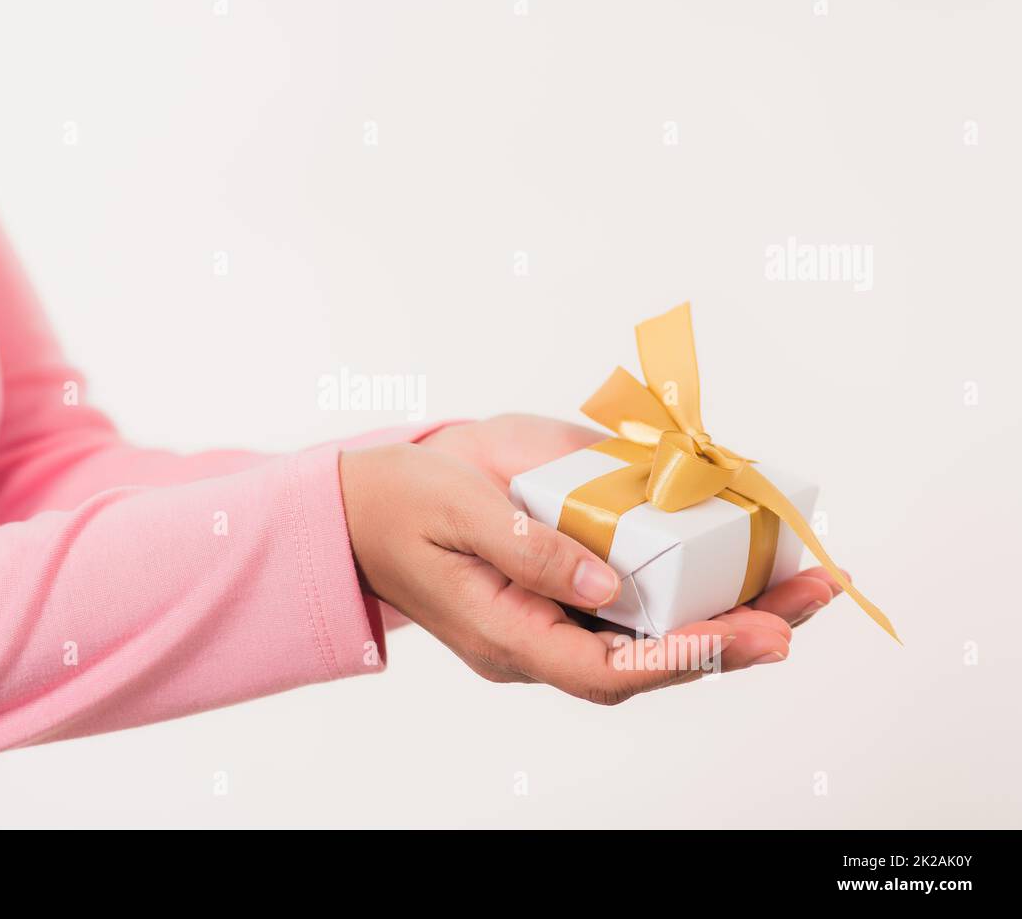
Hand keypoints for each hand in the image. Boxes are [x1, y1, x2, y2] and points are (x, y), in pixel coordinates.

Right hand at [339, 415, 841, 704]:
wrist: (358, 511)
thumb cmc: (400, 503)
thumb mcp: (458, 510)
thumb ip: (530, 548)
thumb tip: (607, 583)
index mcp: (503, 635)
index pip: (605, 668)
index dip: (684, 657)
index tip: (755, 633)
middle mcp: (533, 643)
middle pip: (648, 662)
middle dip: (736, 636)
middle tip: (811, 599)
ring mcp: (546, 625)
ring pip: (651, 640)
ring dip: (728, 616)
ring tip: (801, 581)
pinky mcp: (557, 600)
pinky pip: (633, 611)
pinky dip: (691, 594)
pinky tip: (737, 568)